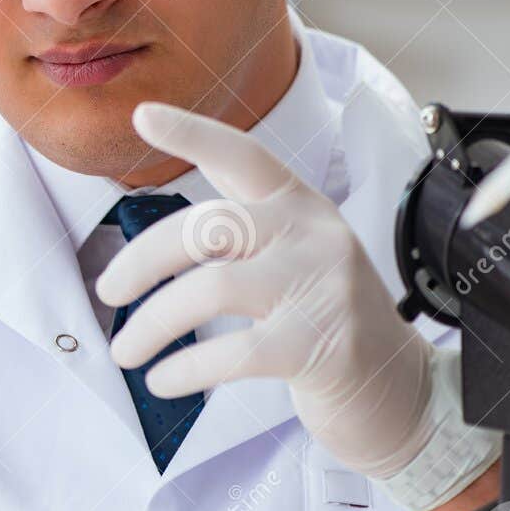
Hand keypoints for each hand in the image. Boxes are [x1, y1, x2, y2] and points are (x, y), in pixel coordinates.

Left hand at [96, 101, 432, 479]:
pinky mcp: (322, 345)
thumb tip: (152, 243)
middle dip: (141, 261)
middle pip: (207, 228)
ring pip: (211, 288)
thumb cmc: (327, 324)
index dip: (193, 133)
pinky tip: (162, 380)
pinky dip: (185, 368)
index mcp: (299, 206)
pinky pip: (233, 352)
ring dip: (151, 323)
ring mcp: (322, 287)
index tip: (142, 116)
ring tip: (124, 351)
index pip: (244, 156)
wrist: (403, 394)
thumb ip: (241, 234)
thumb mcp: (296, 257)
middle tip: (107, 291)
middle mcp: (313, 235)